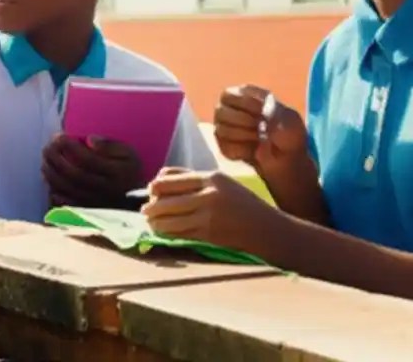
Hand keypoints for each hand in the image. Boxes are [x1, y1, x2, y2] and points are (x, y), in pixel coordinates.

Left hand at [42, 134, 142, 207]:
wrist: (136, 201)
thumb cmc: (128, 171)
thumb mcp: (128, 153)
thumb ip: (110, 145)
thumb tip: (89, 139)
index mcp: (116, 173)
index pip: (88, 159)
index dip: (71, 147)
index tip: (61, 136)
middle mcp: (105, 189)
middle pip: (74, 174)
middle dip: (57, 158)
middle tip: (48, 146)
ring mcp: (95, 202)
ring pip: (68, 189)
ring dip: (52, 173)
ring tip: (45, 160)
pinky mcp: (89, 211)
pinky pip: (67, 203)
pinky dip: (54, 192)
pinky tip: (48, 181)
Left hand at [141, 168, 288, 257]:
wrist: (267, 229)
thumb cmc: (242, 203)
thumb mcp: (221, 182)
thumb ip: (191, 178)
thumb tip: (158, 177)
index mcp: (211, 178)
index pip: (170, 180)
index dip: (155, 187)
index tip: (150, 191)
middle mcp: (208, 195)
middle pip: (165, 199)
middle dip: (151, 206)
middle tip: (145, 210)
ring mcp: (208, 216)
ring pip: (168, 219)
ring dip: (155, 222)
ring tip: (151, 222)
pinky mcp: (209, 235)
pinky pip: (178, 234)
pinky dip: (166, 233)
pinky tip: (162, 232)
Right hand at [213, 85, 307, 170]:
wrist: (288, 158)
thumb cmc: (288, 133)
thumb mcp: (288, 119)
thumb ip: (274, 111)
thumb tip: (262, 111)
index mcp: (244, 96)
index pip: (230, 94)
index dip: (245, 103)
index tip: (263, 112)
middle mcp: (230, 109)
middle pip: (220, 111)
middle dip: (244, 121)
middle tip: (260, 127)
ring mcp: (224, 128)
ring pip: (222, 130)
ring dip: (245, 136)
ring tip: (259, 138)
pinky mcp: (225, 146)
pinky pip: (226, 147)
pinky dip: (243, 150)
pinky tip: (253, 150)